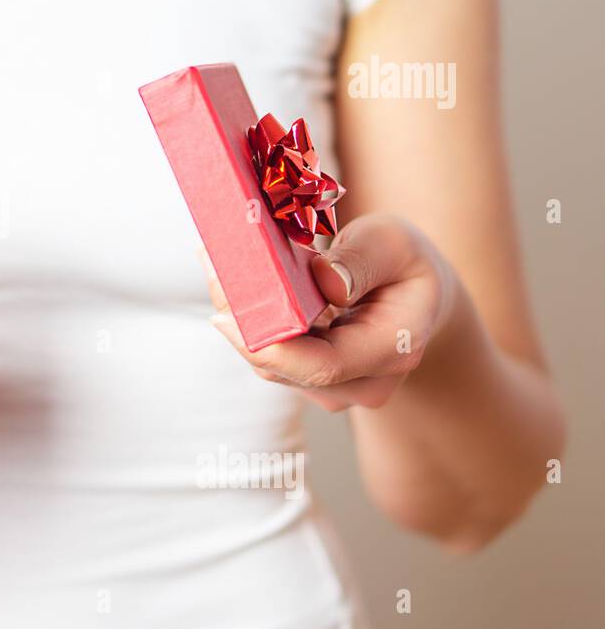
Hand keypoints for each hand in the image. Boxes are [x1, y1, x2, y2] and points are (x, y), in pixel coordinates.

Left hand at [202, 214, 458, 411]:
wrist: (416, 295)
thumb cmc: (405, 263)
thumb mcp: (394, 241)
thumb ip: (362, 259)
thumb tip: (324, 282)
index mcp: (394, 349)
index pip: (324, 366)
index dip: (271, 348)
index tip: (227, 314)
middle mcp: (364, 381)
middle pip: (287, 366)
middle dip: (242, 322)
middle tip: (212, 265)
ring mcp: (337, 387)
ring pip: (271, 363)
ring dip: (240, 319)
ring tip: (218, 264)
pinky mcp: (312, 380)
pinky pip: (272, 356)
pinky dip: (251, 322)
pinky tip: (233, 282)